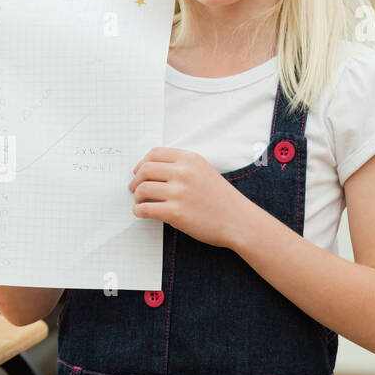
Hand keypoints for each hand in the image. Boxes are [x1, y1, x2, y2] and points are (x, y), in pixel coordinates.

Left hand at [129, 148, 253, 248]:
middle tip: (135, 189)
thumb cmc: (221, 198)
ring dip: (137, 198)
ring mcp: (179, 192)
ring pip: (142, 190)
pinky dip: (138, 211)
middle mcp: (183, 172)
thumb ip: (180, 167)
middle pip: (144, 170)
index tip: (138, 173)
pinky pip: (145, 209)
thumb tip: (149, 170)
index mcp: (190, 159)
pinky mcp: (175, 212)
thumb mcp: (203, 171)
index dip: (141, 163)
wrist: (239, 221)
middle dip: (136, 181)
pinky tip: (142, 213)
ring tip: (141, 203)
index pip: (154, 154)